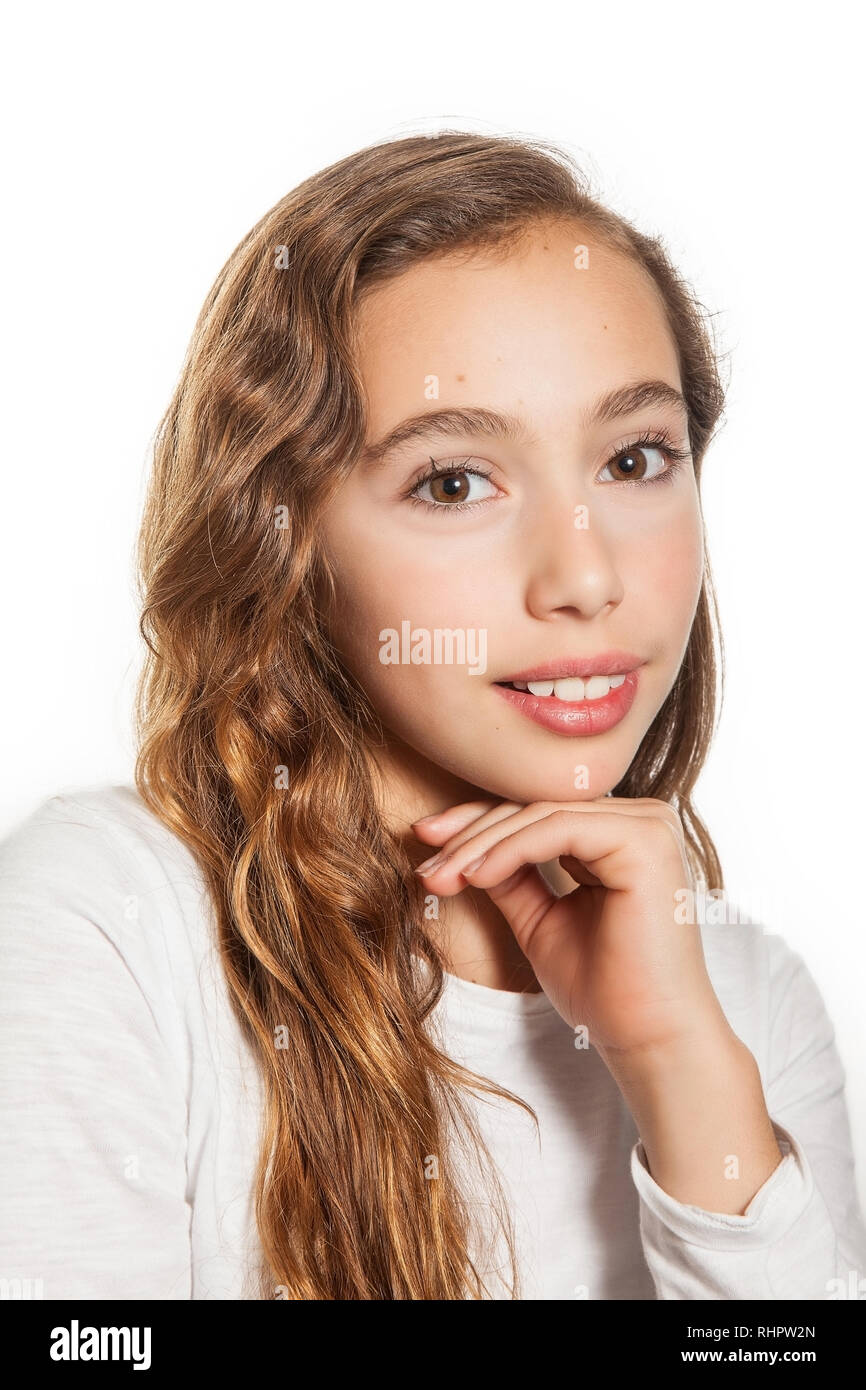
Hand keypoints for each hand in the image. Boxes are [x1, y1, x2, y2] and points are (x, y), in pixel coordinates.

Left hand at [412, 796, 728, 1055]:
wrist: (646, 1040)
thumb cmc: (604, 990)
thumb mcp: (539, 918)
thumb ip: (509, 874)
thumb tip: (455, 845)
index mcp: (623, 833)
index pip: (538, 812)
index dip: (477, 825)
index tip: (426, 846)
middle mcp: (642, 819)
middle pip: (537, 807)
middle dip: (470, 834)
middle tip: (425, 866)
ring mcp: (649, 825)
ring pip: (541, 815)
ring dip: (480, 845)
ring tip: (440, 877)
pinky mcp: (645, 841)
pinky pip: (558, 829)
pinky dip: (509, 850)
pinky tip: (475, 876)